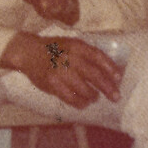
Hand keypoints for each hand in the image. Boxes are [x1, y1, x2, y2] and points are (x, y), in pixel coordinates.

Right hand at [2, 32, 120, 108]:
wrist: (29, 52)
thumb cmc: (55, 49)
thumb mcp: (71, 44)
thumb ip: (88, 54)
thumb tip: (110, 71)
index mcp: (76, 46)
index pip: (99, 57)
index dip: (111, 69)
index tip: (119, 78)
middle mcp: (69, 58)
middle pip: (95, 76)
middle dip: (108, 88)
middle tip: (115, 97)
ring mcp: (60, 72)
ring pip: (84, 89)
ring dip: (93, 96)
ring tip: (95, 98)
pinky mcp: (52, 84)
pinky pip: (70, 98)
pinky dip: (80, 103)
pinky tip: (84, 103)